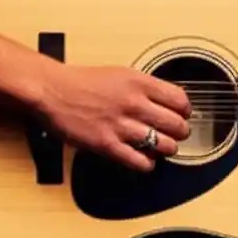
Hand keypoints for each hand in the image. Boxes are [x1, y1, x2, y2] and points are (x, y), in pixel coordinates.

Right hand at [36, 63, 191, 171]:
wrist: (53, 90)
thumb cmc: (83, 81)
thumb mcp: (121, 74)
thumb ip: (145, 87)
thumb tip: (170, 100)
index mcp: (139, 82)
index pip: (180, 100)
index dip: (185, 111)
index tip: (182, 115)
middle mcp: (133, 103)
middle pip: (177, 125)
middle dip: (180, 132)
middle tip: (175, 134)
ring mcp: (121, 125)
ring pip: (164, 146)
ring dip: (166, 149)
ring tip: (160, 147)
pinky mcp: (107, 145)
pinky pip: (140, 162)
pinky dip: (147, 164)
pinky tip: (143, 159)